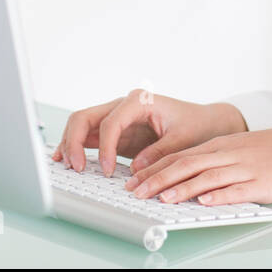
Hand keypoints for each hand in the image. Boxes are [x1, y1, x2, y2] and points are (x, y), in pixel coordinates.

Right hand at [52, 89, 247, 175]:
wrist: (205, 123)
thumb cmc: (196, 125)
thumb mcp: (183, 139)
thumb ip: (160, 153)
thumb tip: (136, 171)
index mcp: (139, 101)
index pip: (111, 122)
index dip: (105, 147)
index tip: (108, 170)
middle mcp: (123, 105)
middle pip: (85, 117)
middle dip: (73, 141)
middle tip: (74, 167)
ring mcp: (116, 117)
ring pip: (81, 124)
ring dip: (70, 143)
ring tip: (66, 166)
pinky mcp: (115, 132)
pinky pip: (89, 136)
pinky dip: (76, 146)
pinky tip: (67, 159)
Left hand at [124, 125, 271, 205]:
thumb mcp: (238, 149)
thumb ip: (214, 161)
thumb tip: (186, 178)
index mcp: (220, 146)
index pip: (179, 156)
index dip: (154, 169)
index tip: (133, 180)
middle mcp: (228, 154)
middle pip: (186, 165)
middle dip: (157, 180)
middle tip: (135, 192)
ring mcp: (244, 168)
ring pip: (207, 177)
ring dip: (181, 188)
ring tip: (161, 198)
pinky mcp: (262, 183)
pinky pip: (238, 189)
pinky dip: (219, 195)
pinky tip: (204, 201)